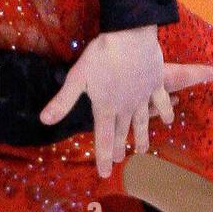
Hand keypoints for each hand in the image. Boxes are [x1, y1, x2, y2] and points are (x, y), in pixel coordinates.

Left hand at [39, 24, 212, 177]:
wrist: (130, 37)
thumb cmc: (101, 56)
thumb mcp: (77, 78)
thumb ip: (63, 102)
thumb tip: (44, 120)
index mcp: (106, 107)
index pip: (102, 139)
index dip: (102, 157)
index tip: (104, 174)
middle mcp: (125, 107)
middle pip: (122, 132)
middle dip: (118, 148)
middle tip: (118, 162)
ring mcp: (143, 97)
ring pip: (142, 122)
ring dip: (141, 137)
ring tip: (142, 150)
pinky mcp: (156, 84)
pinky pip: (162, 102)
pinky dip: (165, 112)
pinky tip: (168, 120)